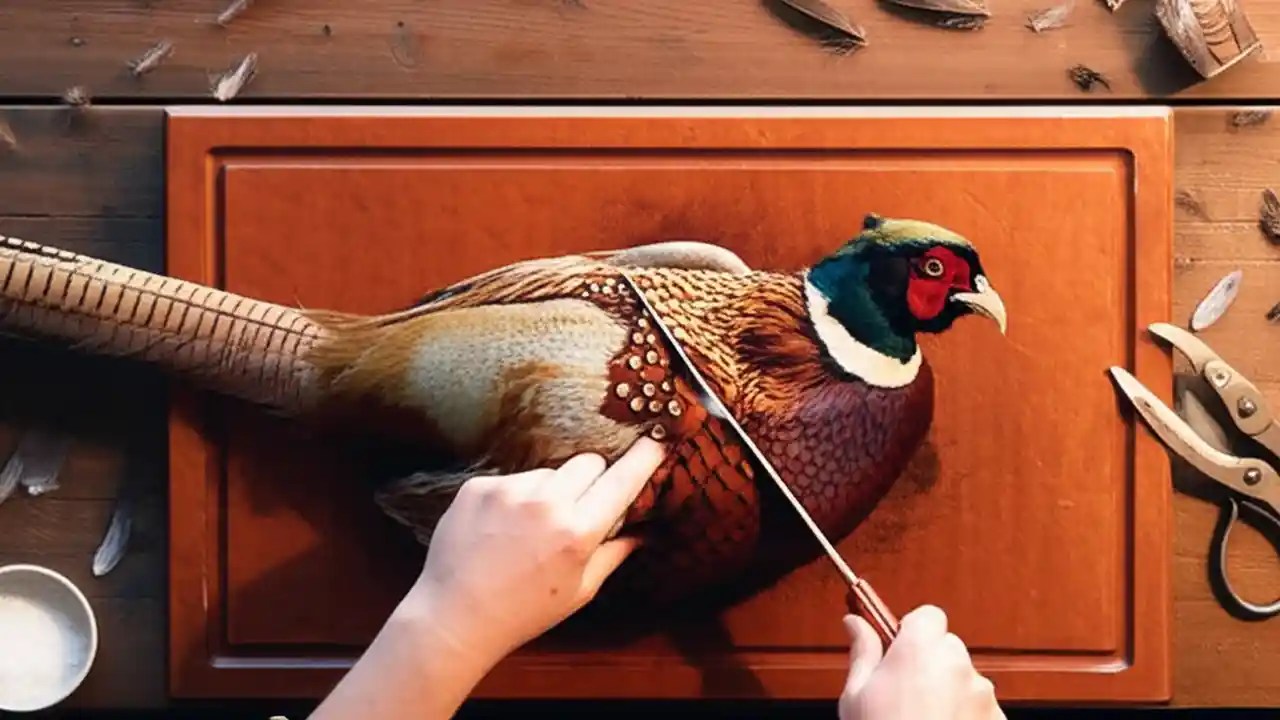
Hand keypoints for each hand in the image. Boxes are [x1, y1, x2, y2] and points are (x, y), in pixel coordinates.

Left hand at [407, 437, 666, 667]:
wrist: (455, 616)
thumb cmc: (523, 612)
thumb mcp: (579, 591)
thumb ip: (613, 555)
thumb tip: (642, 533)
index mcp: (577, 533)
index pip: (622, 481)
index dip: (644, 458)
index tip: (656, 441)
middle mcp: (546, 503)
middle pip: (588, 463)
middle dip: (592, 479)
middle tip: (578, 508)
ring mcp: (509, 491)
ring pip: (548, 472)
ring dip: (549, 491)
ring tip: (527, 529)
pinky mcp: (479, 486)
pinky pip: (512, 479)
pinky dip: (514, 497)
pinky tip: (500, 529)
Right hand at [838, 605, 1004, 719]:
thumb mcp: (856, 696)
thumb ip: (862, 652)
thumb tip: (854, 623)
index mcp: (920, 649)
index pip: (927, 615)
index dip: (910, 631)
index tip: (895, 649)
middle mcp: (958, 665)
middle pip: (947, 647)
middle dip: (929, 664)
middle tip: (903, 693)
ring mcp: (983, 695)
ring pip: (965, 680)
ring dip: (949, 693)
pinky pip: (980, 709)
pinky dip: (965, 718)